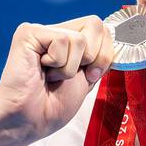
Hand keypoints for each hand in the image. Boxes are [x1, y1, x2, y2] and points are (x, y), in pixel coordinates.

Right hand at [0, 16, 114, 145]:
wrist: (29, 120)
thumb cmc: (51, 107)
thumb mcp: (88, 80)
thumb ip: (101, 58)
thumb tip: (117, 39)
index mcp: (71, 42)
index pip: (104, 30)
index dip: (105, 55)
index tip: (87, 76)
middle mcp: (56, 32)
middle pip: (96, 25)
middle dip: (92, 58)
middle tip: (68, 77)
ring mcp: (42, 31)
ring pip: (80, 39)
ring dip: (69, 68)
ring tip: (50, 77)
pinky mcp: (29, 33)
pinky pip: (62, 40)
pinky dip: (57, 64)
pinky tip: (40, 71)